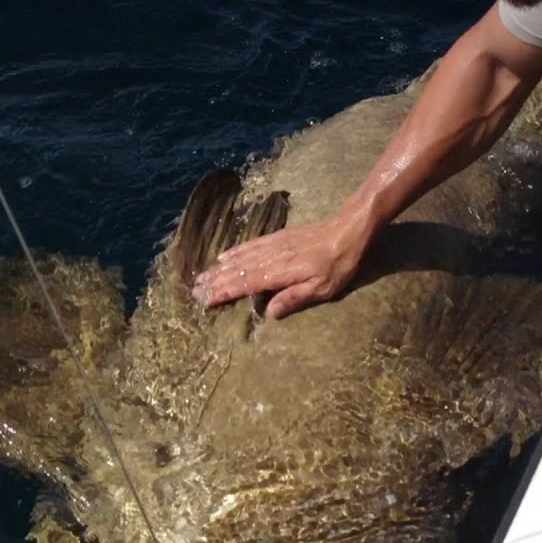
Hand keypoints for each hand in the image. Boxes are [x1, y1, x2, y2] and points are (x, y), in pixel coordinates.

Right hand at [193, 215, 369, 319]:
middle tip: (194, 290)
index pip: (245, 284)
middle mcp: (271, 257)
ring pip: (240, 258)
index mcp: (280, 272)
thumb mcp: (323, 288)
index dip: (223, 292)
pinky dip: (235, 251)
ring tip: (202, 276)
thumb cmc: (339, 264)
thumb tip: (269, 312)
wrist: (347, 231)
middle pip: (237, 271)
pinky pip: (251, 245)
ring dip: (220, 268)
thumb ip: (295, 298)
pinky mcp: (279, 237)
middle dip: (214, 281)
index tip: (205, 300)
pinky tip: (225, 256)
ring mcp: (273, 245)